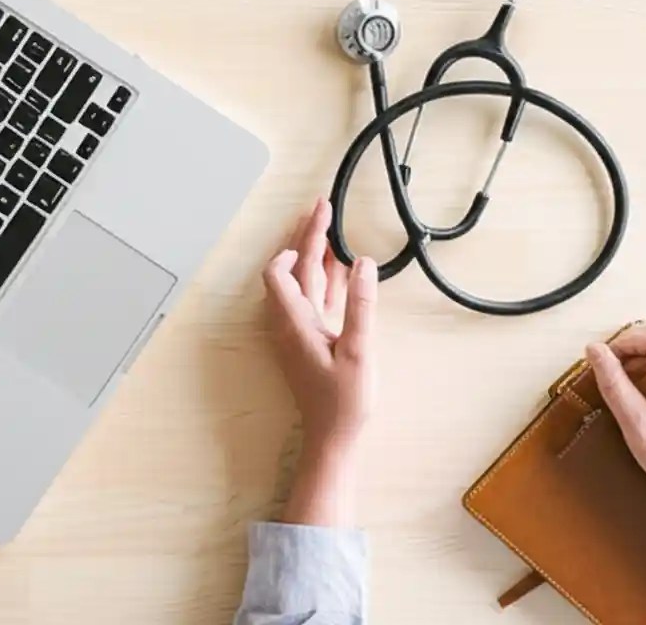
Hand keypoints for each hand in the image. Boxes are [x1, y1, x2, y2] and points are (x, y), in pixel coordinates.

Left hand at [263, 198, 377, 449]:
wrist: (332, 438)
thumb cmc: (343, 401)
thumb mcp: (358, 351)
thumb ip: (361, 305)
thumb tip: (363, 262)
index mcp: (295, 322)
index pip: (281, 271)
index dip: (299, 242)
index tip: (321, 217)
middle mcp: (291, 323)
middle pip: (293, 270)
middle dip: (306, 237)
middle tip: (322, 207)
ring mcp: (300, 332)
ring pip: (304, 283)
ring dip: (315, 254)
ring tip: (330, 228)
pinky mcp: (312, 340)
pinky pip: (315, 299)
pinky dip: (326, 278)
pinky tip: (341, 268)